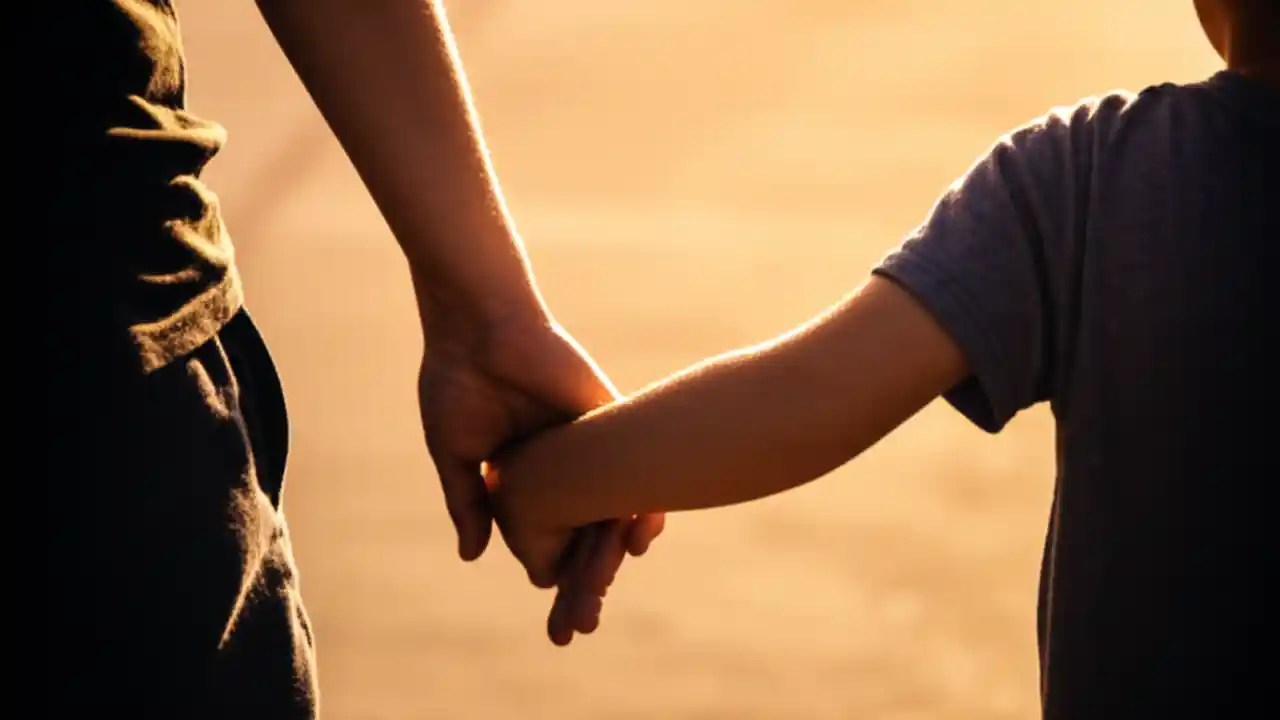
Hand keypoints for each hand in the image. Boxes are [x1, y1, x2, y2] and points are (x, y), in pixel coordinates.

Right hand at [417, 304, 662, 641]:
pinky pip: (634, 461)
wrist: (479, 324)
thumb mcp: (454, 452)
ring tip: (607, 586)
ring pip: (610, 503)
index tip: (554, 602)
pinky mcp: (607, 413)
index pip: (544, 529)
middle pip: (582, 525)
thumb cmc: (457, 381)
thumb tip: (472, 555)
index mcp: (524, 470)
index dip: (548, 565)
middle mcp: (561, 459)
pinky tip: (636, 539)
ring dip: (611, 548)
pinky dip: (638, 501)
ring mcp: (587, 439)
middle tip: (584, 619)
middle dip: (584, 571)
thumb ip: (468, 501)